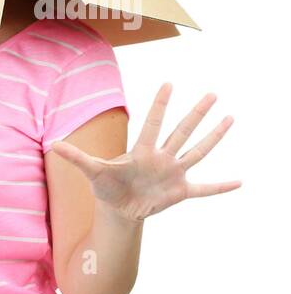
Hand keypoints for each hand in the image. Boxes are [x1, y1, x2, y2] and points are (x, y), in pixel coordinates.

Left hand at [51, 84, 239, 220]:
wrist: (118, 209)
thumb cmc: (106, 187)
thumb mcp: (92, 172)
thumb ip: (77, 157)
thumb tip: (54, 145)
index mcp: (142, 150)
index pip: (152, 123)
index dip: (159, 105)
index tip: (168, 84)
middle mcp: (162, 157)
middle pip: (182, 131)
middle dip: (196, 114)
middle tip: (212, 94)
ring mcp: (173, 173)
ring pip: (197, 152)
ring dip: (214, 137)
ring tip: (230, 119)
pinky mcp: (180, 191)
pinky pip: (205, 188)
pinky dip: (221, 187)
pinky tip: (239, 182)